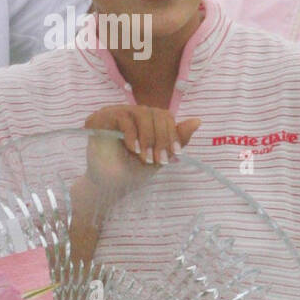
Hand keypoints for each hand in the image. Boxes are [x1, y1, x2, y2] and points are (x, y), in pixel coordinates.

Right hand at [84, 105, 200, 172]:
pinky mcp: (101, 118)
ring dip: (148, 137)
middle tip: (157, 160)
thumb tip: (198, 120)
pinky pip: (122, 117)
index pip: (165, 116)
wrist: (109, 187)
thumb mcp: (160, 155)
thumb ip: (177, 139)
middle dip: (161, 138)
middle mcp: (132, 113)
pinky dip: (131, 133)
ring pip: (142, 113)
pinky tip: (133, 149)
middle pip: (155, 113)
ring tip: (145, 157)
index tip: (173, 155)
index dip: (172, 134)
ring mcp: (116, 113)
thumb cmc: (132, 171)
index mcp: (146, 120)